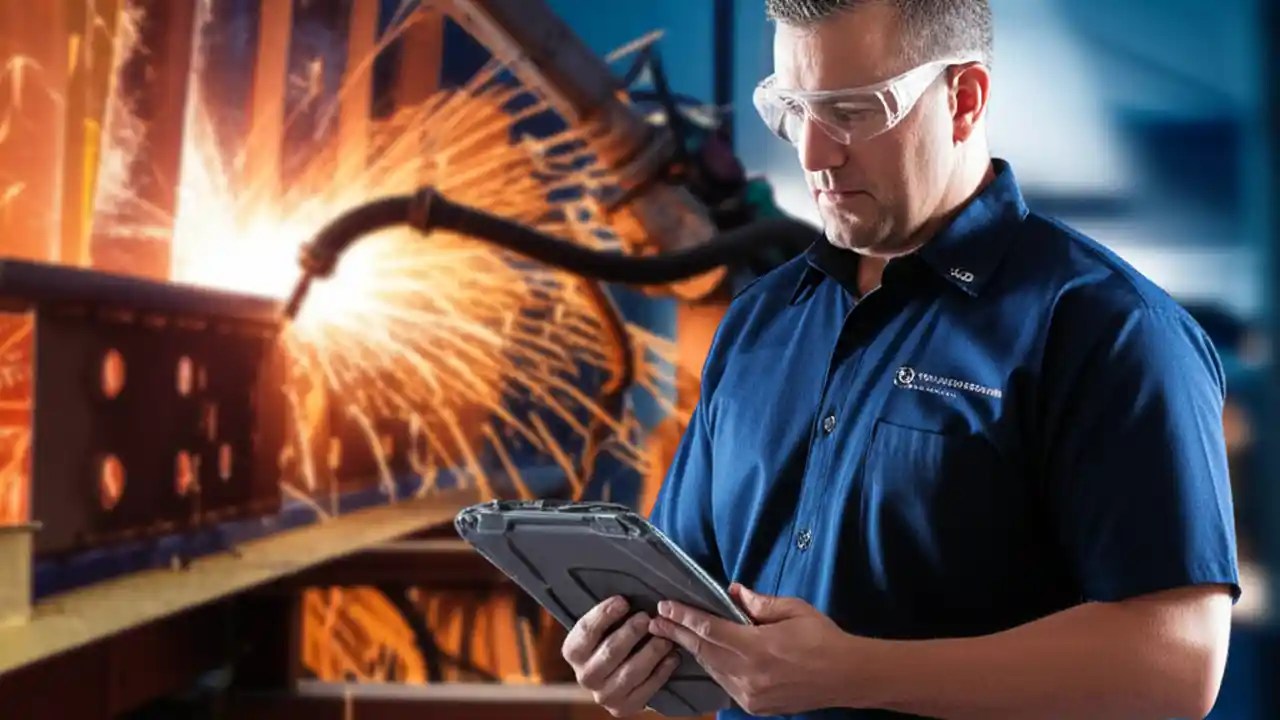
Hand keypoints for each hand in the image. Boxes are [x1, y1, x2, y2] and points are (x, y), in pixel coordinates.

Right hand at [561, 596, 681, 716]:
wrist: (614, 678)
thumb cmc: (611, 640)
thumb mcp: (603, 628)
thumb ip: (609, 616)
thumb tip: (628, 596)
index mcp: (573, 651)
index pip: (586, 630)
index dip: (604, 615)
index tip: (623, 601)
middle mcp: (584, 676)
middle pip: (609, 652)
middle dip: (631, 633)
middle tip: (647, 618)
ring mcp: (604, 695)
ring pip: (629, 673)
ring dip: (650, 653)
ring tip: (665, 638)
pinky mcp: (623, 708)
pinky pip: (645, 690)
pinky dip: (661, 672)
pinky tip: (673, 657)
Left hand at [648, 583, 851, 715]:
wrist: (847, 677)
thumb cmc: (823, 638)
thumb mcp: (792, 610)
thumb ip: (759, 603)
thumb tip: (733, 592)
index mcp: (756, 648)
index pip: (709, 630)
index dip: (684, 618)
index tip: (664, 607)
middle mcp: (748, 675)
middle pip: (703, 651)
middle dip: (678, 634)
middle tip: (655, 621)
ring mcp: (750, 695)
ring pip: (712, 669)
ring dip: (692, 650)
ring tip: (673, 635)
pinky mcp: (755, 706)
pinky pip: (725, 683)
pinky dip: (713, 667)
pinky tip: (703, 655)